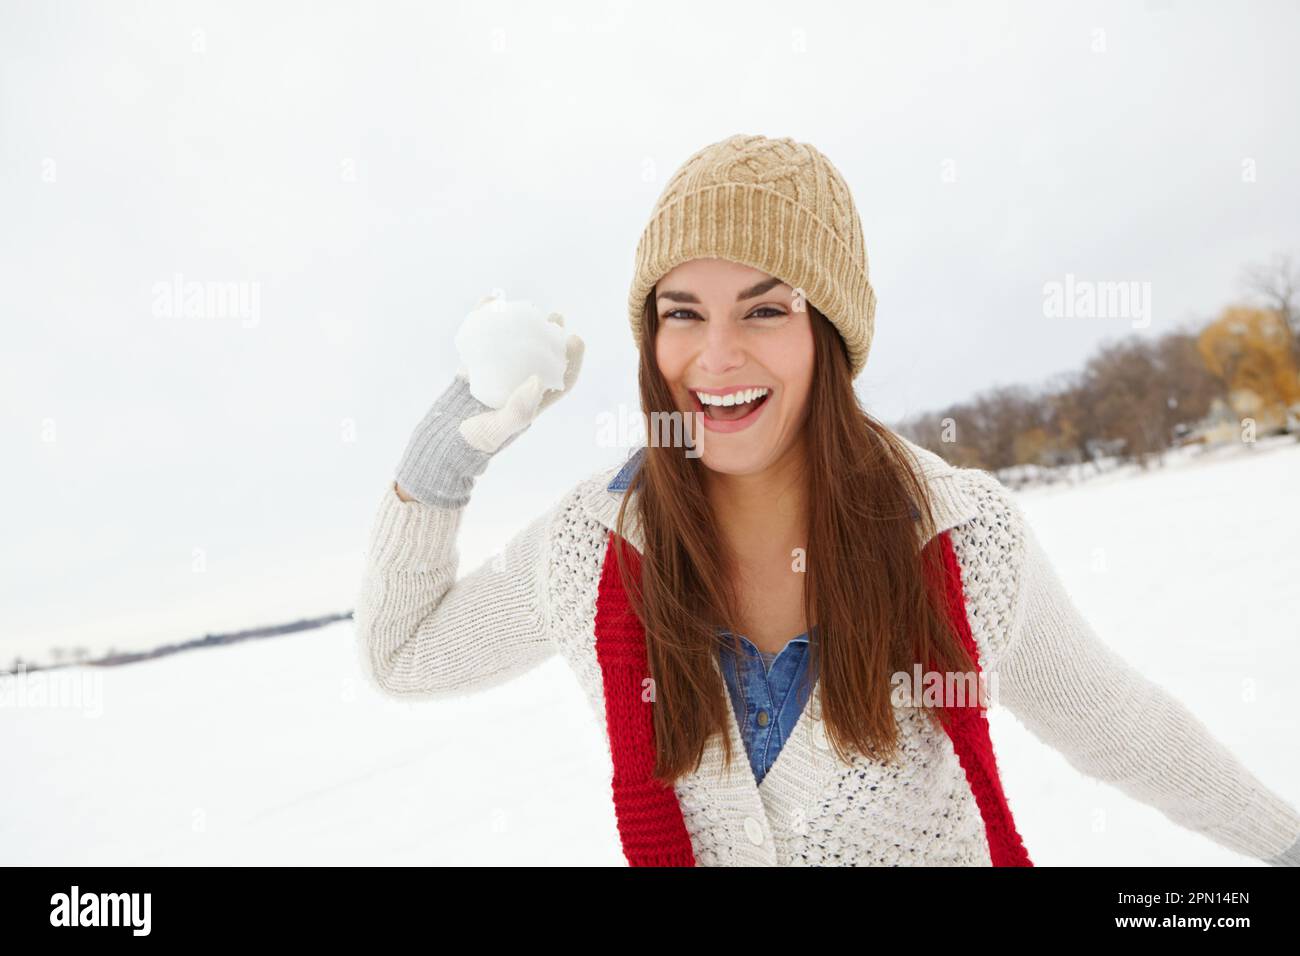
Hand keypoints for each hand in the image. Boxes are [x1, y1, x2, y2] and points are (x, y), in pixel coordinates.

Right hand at [458, 312, 583, 454]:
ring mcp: (497, 376)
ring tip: (526, 306)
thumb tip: (538, 380)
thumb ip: (518, 409)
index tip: (575, 339)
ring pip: (515, 346)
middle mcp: (517, 387)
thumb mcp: (497, 430)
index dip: (571, 360)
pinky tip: (488, 302)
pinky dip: (487, 322)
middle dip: (551, 337)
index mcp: (532, 403)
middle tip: (555, 316)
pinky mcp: (475, 367)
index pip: (560, 381)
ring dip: (522, 325)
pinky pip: (485, 341)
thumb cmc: (473, 441)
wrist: (441, 441)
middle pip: (541, 358)